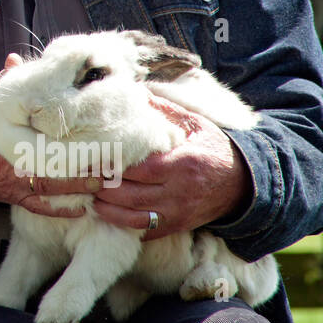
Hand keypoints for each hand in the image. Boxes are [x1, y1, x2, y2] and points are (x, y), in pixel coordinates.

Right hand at [0, 54, 89, 217]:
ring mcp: (16, 181)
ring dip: (78, 188)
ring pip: (53, 188)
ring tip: (102, 184)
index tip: (99, 134)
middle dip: (84, 165)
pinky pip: (40, 207)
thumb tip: (15, 60)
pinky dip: (60, 211)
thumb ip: (4, 81)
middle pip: (57, 164)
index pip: (49, 136)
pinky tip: (80, 210)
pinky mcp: (14, 196)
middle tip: (110, 163)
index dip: (75, 137)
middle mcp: (18, 159)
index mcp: (14, 134)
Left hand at [92, 93, 251, 239]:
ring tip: (88, 194)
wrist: (243, 184)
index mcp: (182, 163)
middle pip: (128, 193)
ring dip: (105, 207)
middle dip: (101, 186)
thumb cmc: (212, 148)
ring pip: (131, 216)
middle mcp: (178, 192)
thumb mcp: (193, 124)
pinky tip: (105, 211)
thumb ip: (163, 110)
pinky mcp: (175, 227)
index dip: (110, 164)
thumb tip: (134, 91)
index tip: (88, 156)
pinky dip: (121, 223)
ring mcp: (176, 213)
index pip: (138, 168)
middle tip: (79, 176)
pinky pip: (142, 231)